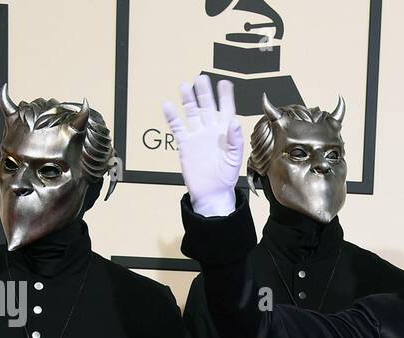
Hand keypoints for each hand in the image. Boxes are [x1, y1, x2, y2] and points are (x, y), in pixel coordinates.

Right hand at [162, 74, 243, 216]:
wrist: (212, 193)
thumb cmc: (226, 177)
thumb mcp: (234, 158)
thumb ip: (235, 139)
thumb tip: (234, 120)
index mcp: (226, 132)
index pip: (226, 109)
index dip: (225, 97)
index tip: (225, 83)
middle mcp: (211, 130)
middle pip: (207, 106)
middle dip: (204, 93)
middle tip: (201, 78)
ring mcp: (197, 136)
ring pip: (192, 113)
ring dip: (189, 100)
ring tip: (185, 86)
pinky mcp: (185, 144)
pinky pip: (178, 127)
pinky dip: (172, 117)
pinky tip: (168, 105)